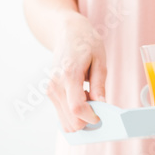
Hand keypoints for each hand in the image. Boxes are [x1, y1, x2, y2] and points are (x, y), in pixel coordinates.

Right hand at [48, 13, 106, 131]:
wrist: (67, 33)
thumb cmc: (86, 44)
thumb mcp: (100, 61)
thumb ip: (99, 84)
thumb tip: (103, 104)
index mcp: (69, 75)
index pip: (77, 108)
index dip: (92, 117)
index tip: (103, 116)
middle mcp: (56, 85)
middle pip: (70, 120)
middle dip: (88, 120)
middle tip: (100, 108)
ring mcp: (51, 90)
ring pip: (65, 121)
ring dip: (82, 118)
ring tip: (92, 99)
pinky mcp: (51, 93)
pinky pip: (63, 113)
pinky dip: (75, 113)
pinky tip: (84, 97)